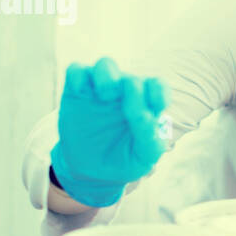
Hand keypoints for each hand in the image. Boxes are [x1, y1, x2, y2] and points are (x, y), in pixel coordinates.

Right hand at [49, 57, 169, 207]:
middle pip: (132, 77)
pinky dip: (78, 76)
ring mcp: (100, 90)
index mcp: (146, 105)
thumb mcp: (143, 156)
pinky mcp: (77, 92)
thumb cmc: (124, 159)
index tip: (157, 106)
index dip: (159, 92)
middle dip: (132, 88)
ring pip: (105, 65)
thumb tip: (147, 117)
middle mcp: (125, 93)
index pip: (157, 86)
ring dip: (107, 75)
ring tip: (106, 95)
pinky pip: (76, 71)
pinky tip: (80, 91)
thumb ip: (149, 138)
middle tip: (127, 109)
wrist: (91, 171)